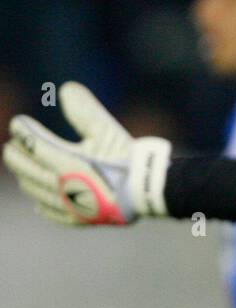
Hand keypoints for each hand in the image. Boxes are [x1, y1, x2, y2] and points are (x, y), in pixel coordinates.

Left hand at [3, 82, 170, 224]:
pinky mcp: (78, 219)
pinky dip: (41, 204)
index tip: (18, 122)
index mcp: (67, 164)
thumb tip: (66, 88)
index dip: (23, 131)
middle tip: (13, 145)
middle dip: (17, 155)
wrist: (150, 193)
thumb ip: (85, 110)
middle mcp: (61, 187)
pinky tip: (39, 200)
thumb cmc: (128, 160)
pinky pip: (50, 212)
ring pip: (34, 190)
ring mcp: (68, 205)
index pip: (33, 144)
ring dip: (25, 176)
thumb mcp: (108, 131)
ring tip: (24, 168)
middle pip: (26, 169)